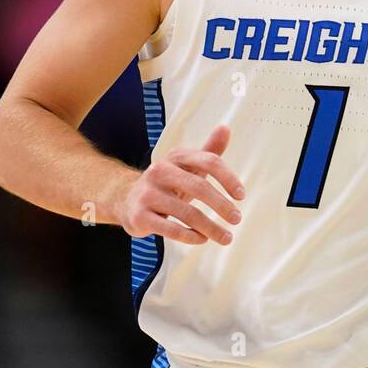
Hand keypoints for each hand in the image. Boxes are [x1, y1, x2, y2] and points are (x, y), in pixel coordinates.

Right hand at [118, 124, 245, 244]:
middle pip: (199, 187)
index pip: (208, 161)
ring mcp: (148, 194)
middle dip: (222, 205)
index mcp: (176, 157)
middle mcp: (160, 171)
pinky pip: (171, 229)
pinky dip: (191, 236)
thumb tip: (225, 128)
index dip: (228, 178)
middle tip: (237, 219)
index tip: (241, 196)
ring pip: (187, 213)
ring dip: (211, 227)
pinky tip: (202, 239)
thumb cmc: (167, 183)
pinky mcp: (140, 216)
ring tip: (226, 238)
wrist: (126, 199)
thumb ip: (209, 151)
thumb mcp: (187, 166)